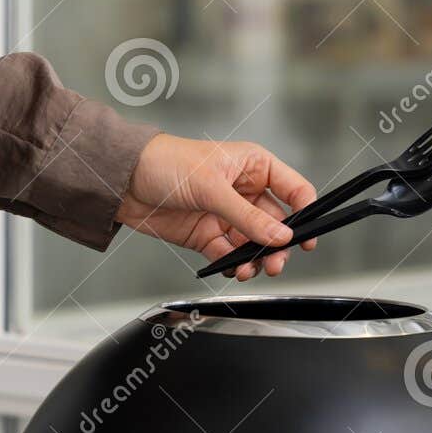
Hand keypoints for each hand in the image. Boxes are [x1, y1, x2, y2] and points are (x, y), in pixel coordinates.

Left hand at [115, 134, 317, 279]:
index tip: (307, 237)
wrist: (123, 181)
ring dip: (255, 260)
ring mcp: (227, 215)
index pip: (293, 190)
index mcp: (253, 166)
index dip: (305, 213)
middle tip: (275, 263)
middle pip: (276, 225)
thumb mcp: (213, 187)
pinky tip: (232, 269)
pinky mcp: (209, 235)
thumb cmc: (166, 163)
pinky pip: (230, 256)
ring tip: (249, 269)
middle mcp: (244, 191)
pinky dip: (234, 266)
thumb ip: (248, 217)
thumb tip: (280, 236)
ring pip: (254, 244)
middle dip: (277, 246)